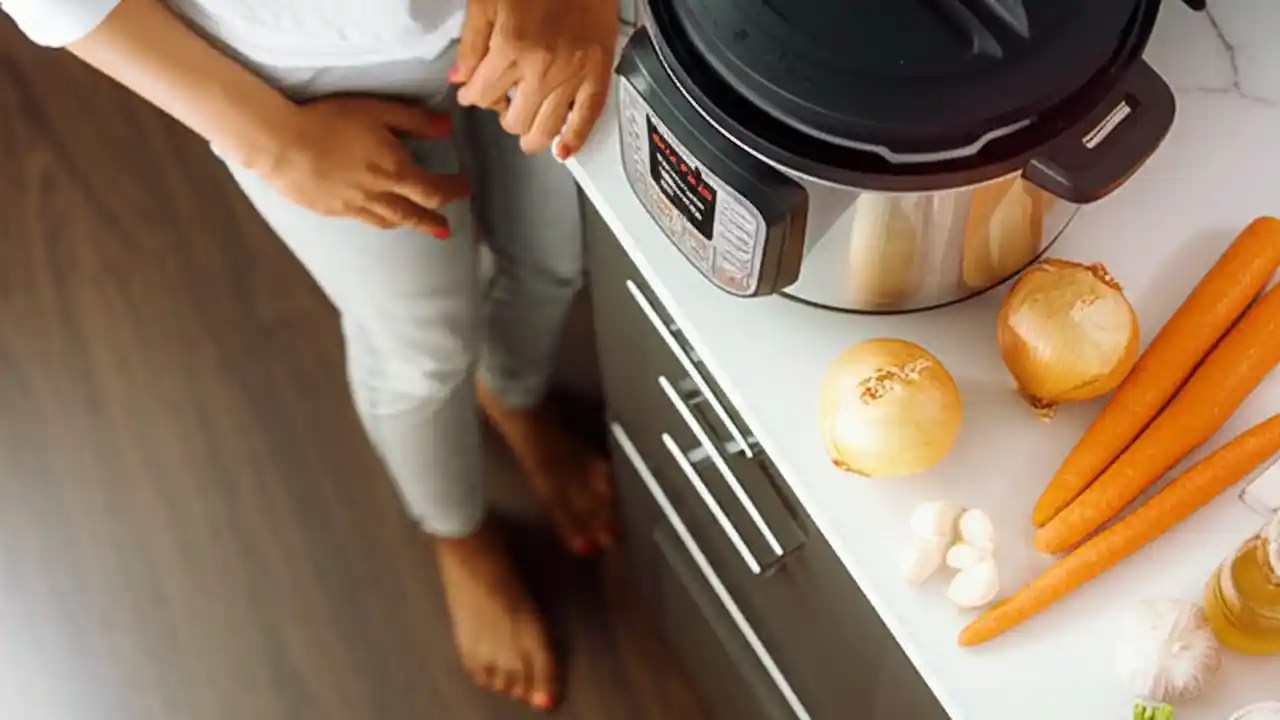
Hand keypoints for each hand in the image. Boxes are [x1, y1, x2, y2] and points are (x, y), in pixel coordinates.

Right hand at [257, 97, 469, 236]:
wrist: (280, 144)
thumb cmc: (328, 120)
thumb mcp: (376, 110)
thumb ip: (414, 120)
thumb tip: (447, 128)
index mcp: (394, 170)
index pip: (435, 191)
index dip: (453, 191)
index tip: (464, 188)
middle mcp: (379, 194)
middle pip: (414, 215)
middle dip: (434, 221)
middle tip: (446, 229)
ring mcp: (354, 206)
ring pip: (389, 222)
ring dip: (409, 225)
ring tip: (418, 226)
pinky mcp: (333, 210)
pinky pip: (364, 219)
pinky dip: (380, 220)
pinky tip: (378, 215)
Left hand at [451, 0, 617, 158]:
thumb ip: (472, 40)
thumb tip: (459, 78)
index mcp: (512, 47)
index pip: (482, 95)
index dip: (472, 97)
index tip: (472, 93)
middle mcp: (542, 68)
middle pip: (512, 119)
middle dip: (501, 113)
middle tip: (501, 102)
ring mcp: (572, 75)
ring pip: (545, 129)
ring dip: (529, 135)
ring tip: (524, 130)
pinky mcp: (597, 74)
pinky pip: (586, 118)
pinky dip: (573, 139)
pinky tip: (562, 149)